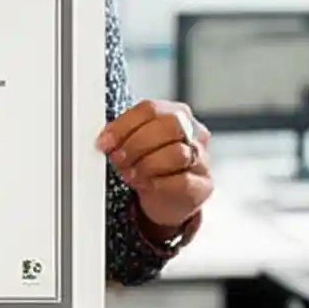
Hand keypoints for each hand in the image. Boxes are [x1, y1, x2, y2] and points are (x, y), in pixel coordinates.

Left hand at [96, 100, 212, 232]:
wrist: (166, 198)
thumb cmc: (150, 164)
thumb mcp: (135, 144)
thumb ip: (124, 136)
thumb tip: (105, 139)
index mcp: (175, 114)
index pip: (150, 109)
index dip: (124, 125)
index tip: (105, 142)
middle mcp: (193, 132)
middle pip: (169, 125)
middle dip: (137, 144)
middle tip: (118, 158)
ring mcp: (201, 158)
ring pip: (177, 153)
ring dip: (146, 165)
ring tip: (130, 174)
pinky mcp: (203, 185)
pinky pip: (183, 181)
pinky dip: (159, 183)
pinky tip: (146, 185)